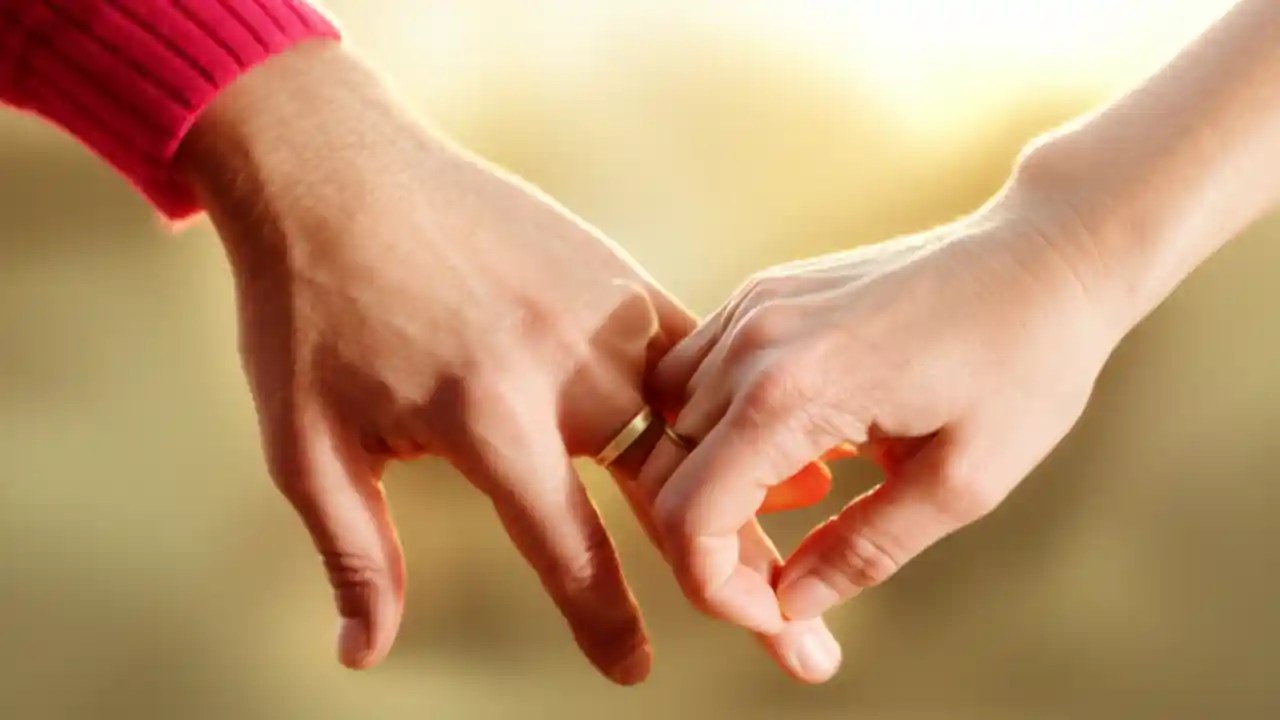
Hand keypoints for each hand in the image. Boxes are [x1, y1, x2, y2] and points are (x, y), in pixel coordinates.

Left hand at [178, 42, 838, 683]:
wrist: (332, 171)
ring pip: (695, 419)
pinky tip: (757, 424)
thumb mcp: (307, 446)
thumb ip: (356, 554)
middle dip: (730, 567)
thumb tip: (364, 655)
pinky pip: (688, 351)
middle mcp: (569, 369)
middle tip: (793, 635)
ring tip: (808, 522)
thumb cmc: (306, 312)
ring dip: (748, 479)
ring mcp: (604, 313)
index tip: (633, 671)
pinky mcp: (615, 274)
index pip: (570, 548)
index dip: (606, 622)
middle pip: (671, 490)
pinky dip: (721, 398)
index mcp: (490, 419)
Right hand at [642, 180, 1119, 635]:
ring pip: (671, 428)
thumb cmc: (1025, 363)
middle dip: (714, 547)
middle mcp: (752, 342)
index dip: (717, 588)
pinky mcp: (762, 294)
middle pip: (670, 475)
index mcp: (793, 392)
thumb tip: (791, 606)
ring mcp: (751, 308)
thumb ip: (863, 551)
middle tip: (786, 584)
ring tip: (797, 507)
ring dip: (711, 485)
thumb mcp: (962, 483)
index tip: (776, 616)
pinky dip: (719, 432)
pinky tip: (792, 450)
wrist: (1045, 255)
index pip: (690, 516)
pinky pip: (696, 378)